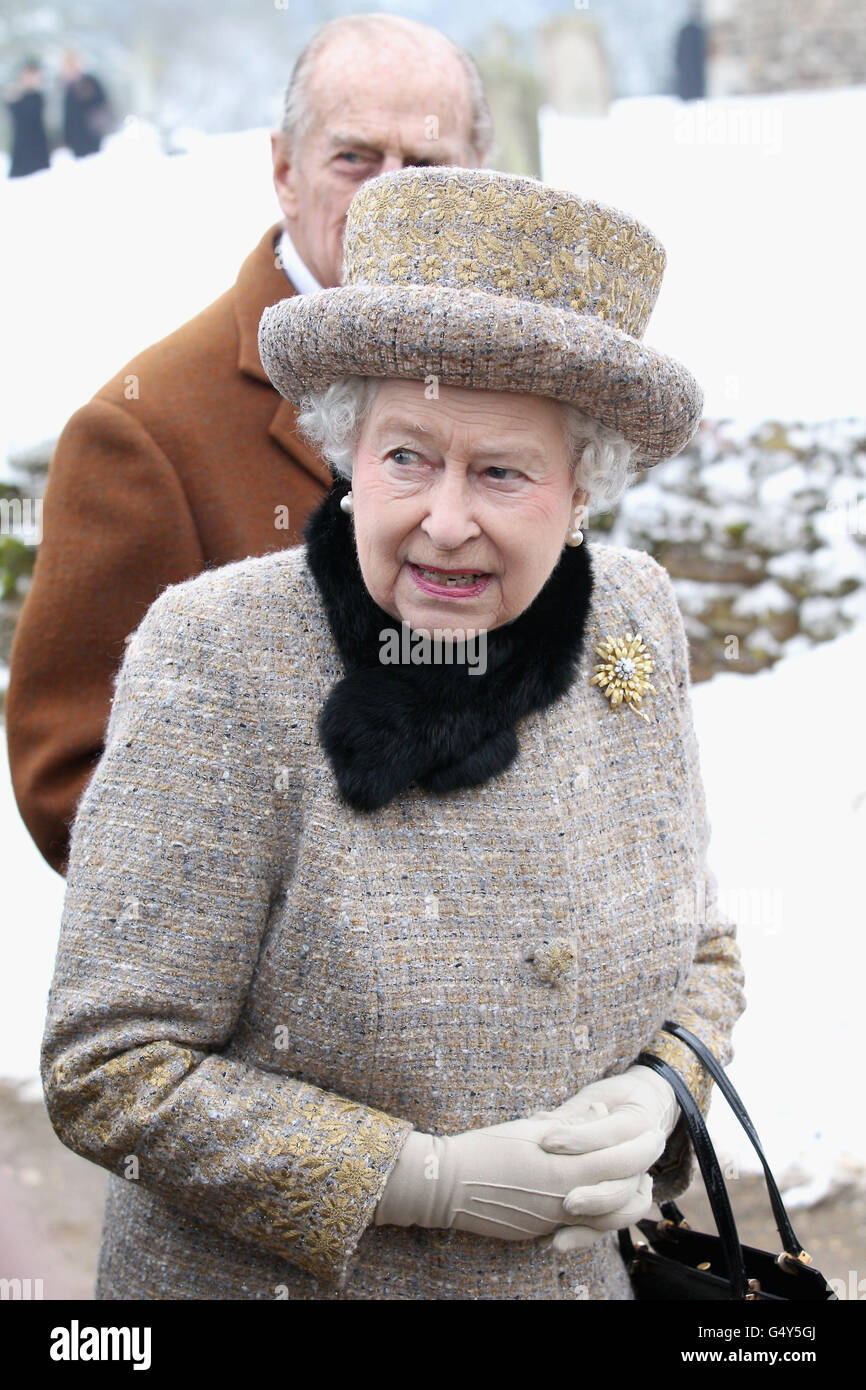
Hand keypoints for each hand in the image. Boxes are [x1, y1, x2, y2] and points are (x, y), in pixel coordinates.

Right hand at [374, 1111, 636, 1241]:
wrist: (448, 1185)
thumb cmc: (486, 1148)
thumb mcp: (531, 1128)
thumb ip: (572, 1123)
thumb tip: (601, 1113)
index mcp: (564, 1171)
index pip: (620, 1162)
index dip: (641, 1148)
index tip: (651, 1133)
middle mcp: (565, 1201)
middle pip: (621, 1193)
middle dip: (640, 1173)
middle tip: (647, 1155)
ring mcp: (554, 1222)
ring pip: (608, 1218)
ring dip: (625, 1199)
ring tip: (632, 1180)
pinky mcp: (541, 1232)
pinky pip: (581, 1227)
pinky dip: (597, 1213)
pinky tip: (597, 1196)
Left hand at [535, 1066, 678, 1252]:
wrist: (645, 1107)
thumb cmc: (614, 1098)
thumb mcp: (595, 1097)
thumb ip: (572, 1114)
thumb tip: (541, 1121)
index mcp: (638, 1124)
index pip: (609, 1134)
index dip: (577, 1138)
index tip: (545, 1140)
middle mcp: (643, 1158)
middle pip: (623, 1184)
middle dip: (593, 1195)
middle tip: (564, 1200)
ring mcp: (635, 1182)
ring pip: (622, 1213)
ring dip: (590, 1226)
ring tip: (556, 1236)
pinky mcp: (622, 1200)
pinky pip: (608, 1224)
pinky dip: (584, 1236)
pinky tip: (554, 1243)